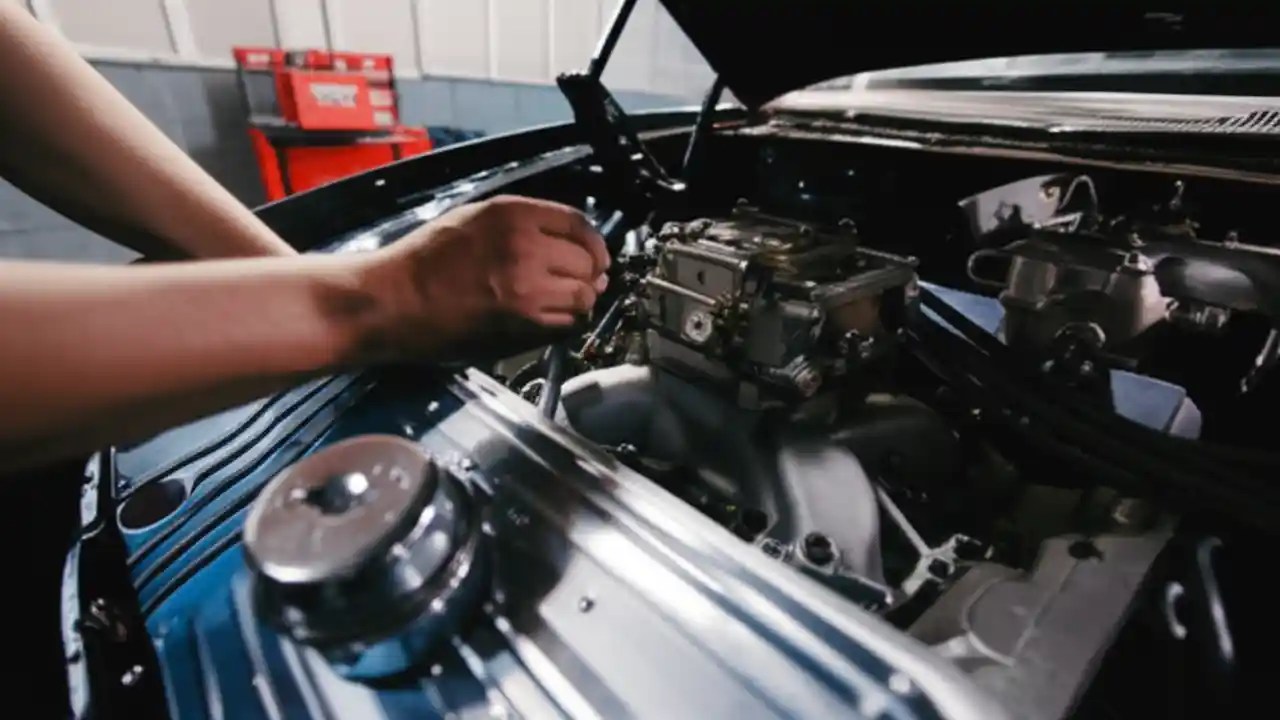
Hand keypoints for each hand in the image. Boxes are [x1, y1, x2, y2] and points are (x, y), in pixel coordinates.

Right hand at [360, 195, 609, 361]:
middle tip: (582, 282)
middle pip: (588, 262)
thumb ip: (522, 224)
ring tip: (563, 302)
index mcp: (513, 215)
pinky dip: (565, 323)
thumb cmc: (425, 260)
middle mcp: (526, 249)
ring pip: (583, 297)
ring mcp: (528, 290)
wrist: (392, 301)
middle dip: (589, 274)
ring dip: (579, 300)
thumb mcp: (473, 218)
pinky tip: (548, 319)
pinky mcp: (522, 326)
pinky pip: (566, 324)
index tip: (596, 255)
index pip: (579, 225)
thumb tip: (567, 243)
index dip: (594, 243)